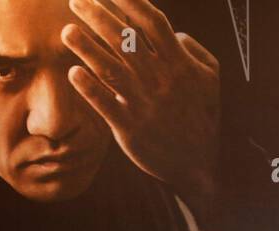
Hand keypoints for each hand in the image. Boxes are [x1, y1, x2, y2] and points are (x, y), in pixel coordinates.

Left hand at [62, 0, 220, 218]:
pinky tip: (73, 72)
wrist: (200, 165)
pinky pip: (104, 103)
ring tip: (67, 31)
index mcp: (179, 64)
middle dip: (98, 16)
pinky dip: (88, 88)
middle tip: (76, 0)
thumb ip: (194, 49)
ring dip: (86, 47)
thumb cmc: (203, 118)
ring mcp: (143, 104)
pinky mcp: (130, 128)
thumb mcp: (211, 78)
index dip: (130, 2)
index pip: (152, 22)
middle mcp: (159, 80)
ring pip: (110, 68)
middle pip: (124, 39)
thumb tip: (174, 31)